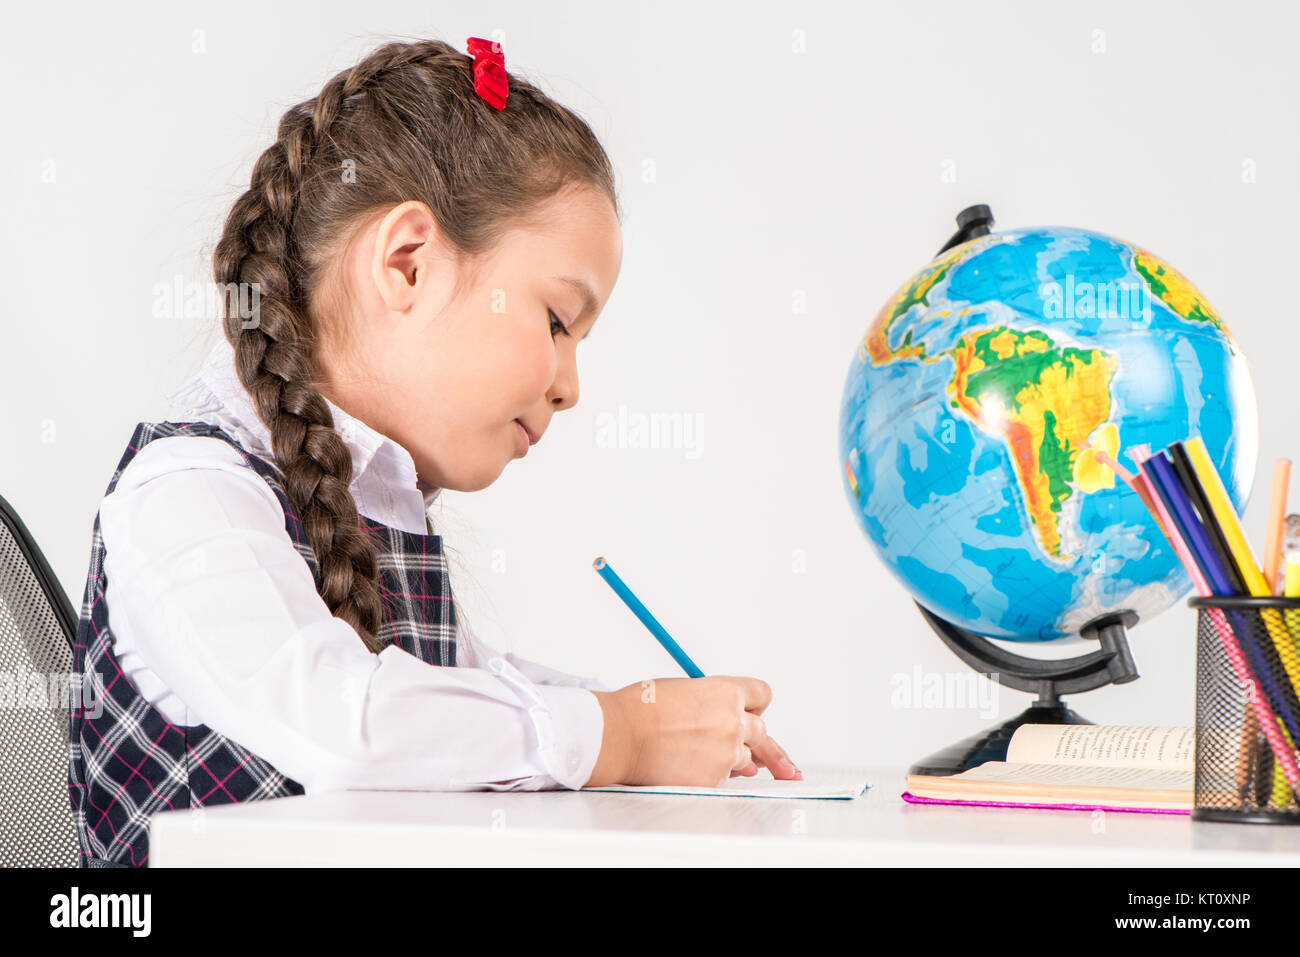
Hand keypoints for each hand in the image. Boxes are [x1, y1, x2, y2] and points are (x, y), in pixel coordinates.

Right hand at [587, 675, 801, 786]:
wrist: (619, 735)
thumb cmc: (642, 709)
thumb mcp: (685, 691)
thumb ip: (714, 706)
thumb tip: (737, 729)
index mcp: (726, 691)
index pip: (762, 695)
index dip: (755, 705)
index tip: (754, 713)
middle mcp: (733, 720)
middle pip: (762, 731)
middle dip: (754, 739)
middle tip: (755, 753)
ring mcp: (726, 752)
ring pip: (744, 758)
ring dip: (728, 758)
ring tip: (695, 753)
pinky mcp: (715, 777)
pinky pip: (724, 778)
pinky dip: (710, 775)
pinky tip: (686, 766)